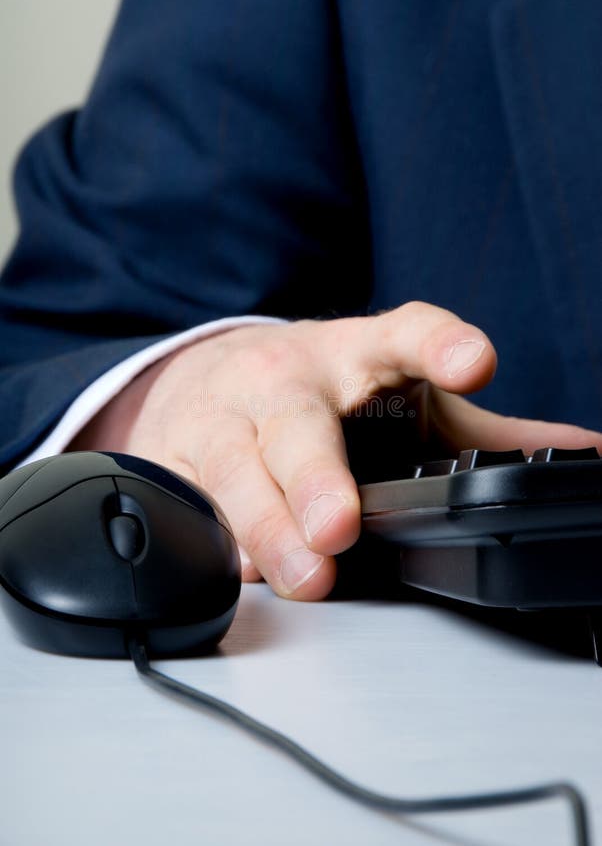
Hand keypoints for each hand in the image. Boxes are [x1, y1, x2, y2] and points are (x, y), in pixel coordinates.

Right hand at [68, 302, 601, 599]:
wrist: (205, 378)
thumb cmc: (317, 390)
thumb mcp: (398, 397)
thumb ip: (483, 434)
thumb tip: (581, 450)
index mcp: (358, 356)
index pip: (404, 334)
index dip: (438, 344)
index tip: (473, 360)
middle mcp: (288, 379)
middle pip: (300, 420)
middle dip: (318, 474)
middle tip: (340, 523)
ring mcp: (226, 415)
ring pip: (239, 470)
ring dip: (268, 526)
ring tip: (302, 574)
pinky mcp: (177, 454)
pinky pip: (195, 502)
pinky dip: (219, 539)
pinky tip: (243, 568)